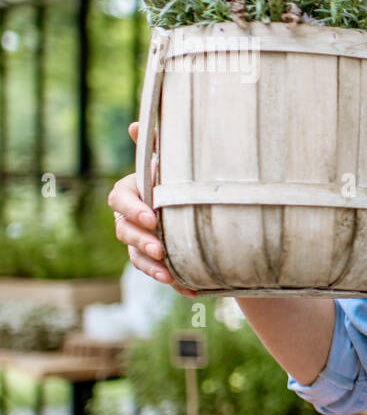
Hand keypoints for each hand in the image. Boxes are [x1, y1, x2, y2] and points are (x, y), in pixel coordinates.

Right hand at [106, 121, 198, 297]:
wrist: (198, 204)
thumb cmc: (179, 176)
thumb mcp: (172, 160)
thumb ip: (156, 144)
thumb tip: (137, 125)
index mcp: (130, 192)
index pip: (119, 200)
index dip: (133, 209)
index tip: (151, 216)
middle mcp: (129, 218)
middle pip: (124, 231)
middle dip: (141, 241)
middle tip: (159, 248)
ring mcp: (139, 241)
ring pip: (136, 256)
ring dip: (151, 266)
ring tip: (169, 274)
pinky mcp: (155, 260)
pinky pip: (157, 273)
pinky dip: (174, 282)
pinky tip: (191, 289)